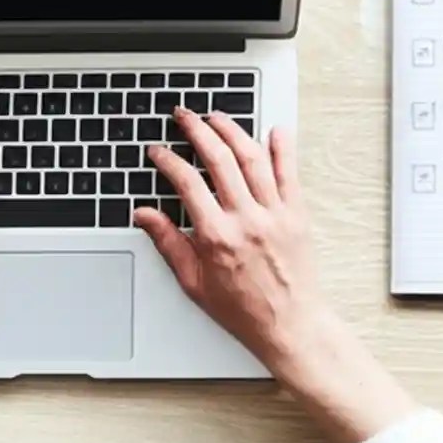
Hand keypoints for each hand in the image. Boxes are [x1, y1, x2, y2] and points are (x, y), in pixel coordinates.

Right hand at [135, 108, 322, 363]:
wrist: (291, 326)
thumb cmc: (243, 310)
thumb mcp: (193, 283)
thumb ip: (168, 243)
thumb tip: (144, 215)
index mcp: (217, 237)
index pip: (187, 183)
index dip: (168, 160)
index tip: (158, 152)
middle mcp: (247, 220)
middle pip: (219, 159)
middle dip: (197, 130)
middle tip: (184, 116)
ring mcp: (275, 215)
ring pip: (253, 158)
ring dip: (232, 130)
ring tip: (217, 117)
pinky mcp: (298, 215)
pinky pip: (290, 173)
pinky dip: (283, 148)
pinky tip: (274, 130)